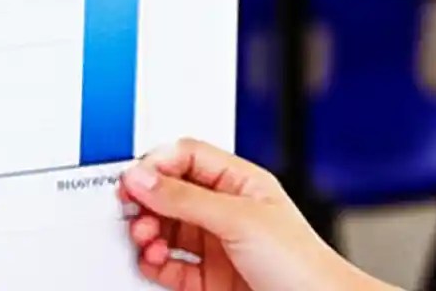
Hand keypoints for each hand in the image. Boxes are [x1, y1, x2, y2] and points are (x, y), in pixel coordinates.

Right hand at [119, 139, 397, 290]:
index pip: (187, 157)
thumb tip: (143, 178)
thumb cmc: (303, 263)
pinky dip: (154, 262)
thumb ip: (186, 198)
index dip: (157, 164)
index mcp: (239, 182)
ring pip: (166, 229)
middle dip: (147, 201)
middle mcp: (225, 210)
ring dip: (148, 232)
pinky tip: (153, 261)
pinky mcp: (208, 278)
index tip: (133, 180)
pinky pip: (169, 265)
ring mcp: (216, 244)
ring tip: (146, 240)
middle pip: (170, 193)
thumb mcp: (239, 219)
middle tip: (132, 210)